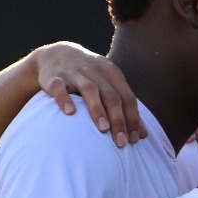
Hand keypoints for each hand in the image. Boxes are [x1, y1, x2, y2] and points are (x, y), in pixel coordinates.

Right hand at [31, 42, 145, 147]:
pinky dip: (65, 99)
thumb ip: (125, 108)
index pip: (127, 98)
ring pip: (89, 90)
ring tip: (103, 129)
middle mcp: (95, 71)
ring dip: (97, 110)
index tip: (134, 139)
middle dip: (118, 120)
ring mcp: (74, 73)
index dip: (133, 119)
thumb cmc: (90, 77)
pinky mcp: (54, 77)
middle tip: (121, 142)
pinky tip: (70, 113)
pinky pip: (60, 88)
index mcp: (112, 73)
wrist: (56, 55)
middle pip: (111, 96)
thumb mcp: (109, 85)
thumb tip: (143, 135)